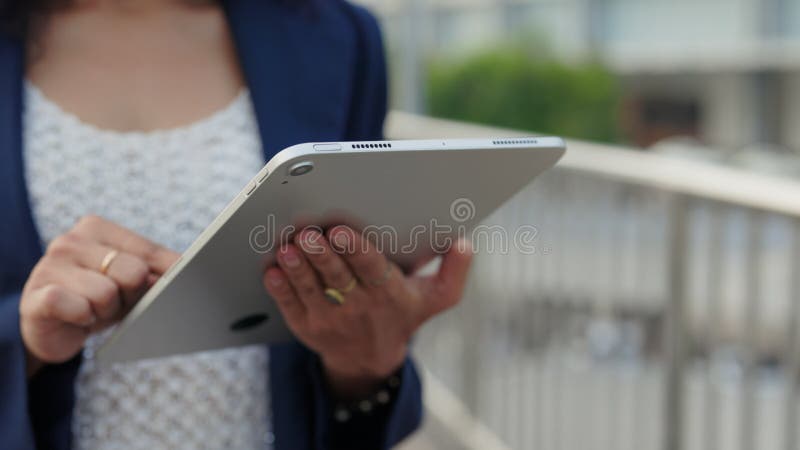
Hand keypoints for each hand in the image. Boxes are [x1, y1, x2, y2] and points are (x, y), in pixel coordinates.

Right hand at [19, 215, 178, 375]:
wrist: (48, 327)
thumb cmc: (94, 298)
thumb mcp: (128, 282)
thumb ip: (155, 271)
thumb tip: (186, 272)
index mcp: (97, 228)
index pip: (149, 251)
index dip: (166, 276)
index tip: (177, 286)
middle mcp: (71, 240)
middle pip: (133, 272)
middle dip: (130, 296)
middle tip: (114, 302)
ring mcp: (49, 265)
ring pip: (107, 293)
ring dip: (106, 311)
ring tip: (93, 310)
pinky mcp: (37, 295)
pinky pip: (79, 308)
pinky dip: (85, 319)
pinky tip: (78, 318)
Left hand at [262, 225, 472, 398]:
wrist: (372, 358)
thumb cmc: (404, 314)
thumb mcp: (437, 297)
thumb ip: (455, 270)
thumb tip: (466, 242)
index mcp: (389, 294)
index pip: (372, 269)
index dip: (356, 250)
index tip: (343, 231)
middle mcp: (359, 307)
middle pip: (337, 277)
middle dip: (322, 254)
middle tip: (308, 234)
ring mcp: (330, 319)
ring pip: (311, 290)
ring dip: (298, 269)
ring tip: (288, 248)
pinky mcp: (306, 327)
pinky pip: (290, 306)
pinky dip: (280, 289)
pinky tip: (272, 271)